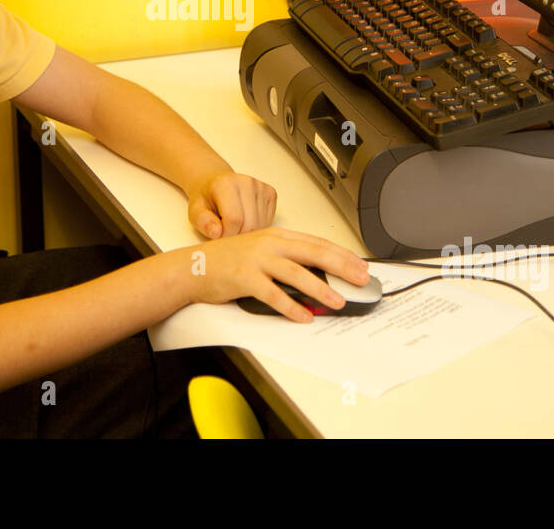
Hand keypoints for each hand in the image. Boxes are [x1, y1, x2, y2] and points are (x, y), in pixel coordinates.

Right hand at [184, 226, 370, 322]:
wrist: (193, 267)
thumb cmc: (226, 261)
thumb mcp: (260, 251)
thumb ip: (285, 258)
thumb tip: (315, 274)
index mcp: (276, 236)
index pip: (316, 242)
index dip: (341, 253)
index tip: (359, 264)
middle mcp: (269, 244)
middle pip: (313, 253)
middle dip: (341, 266)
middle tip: (360, 278)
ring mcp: (256, 260)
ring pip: (296, 273)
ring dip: (320, 289)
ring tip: (337, 301)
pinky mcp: (244, 278)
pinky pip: (273, 294)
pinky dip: (290, 307)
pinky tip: (303, 316)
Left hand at [186, 171, 275, 238]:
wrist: (216, 183)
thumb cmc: (206, 199)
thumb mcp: (195, 211)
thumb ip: (203, 222)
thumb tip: (216, 233)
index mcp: (225, 184)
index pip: (234, 219)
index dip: (226, 234)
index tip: (218, 235)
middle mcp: (246, 182)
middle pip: (250, 224)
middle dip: (238, 236)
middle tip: (226, 232)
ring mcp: (261, 187)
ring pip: (261, 225)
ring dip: (247, 233)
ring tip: (234, 225)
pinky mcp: (271, 193)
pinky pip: (268, 221)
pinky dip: (257, 227)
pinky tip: (245, 220)